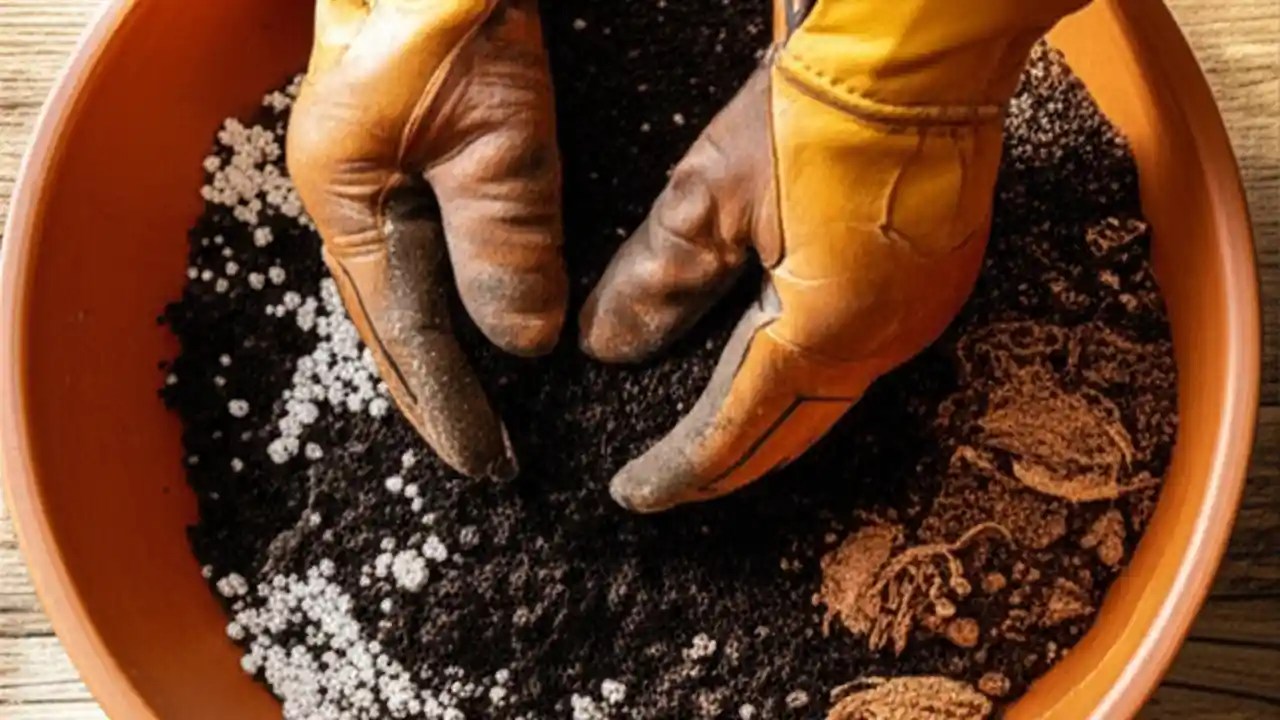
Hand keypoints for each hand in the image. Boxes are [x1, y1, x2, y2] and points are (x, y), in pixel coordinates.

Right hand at [288, 0, 566, 479]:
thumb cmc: (454, 12)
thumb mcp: (495, 138)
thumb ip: (504, 243)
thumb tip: (524, 344)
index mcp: (351, 202)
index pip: (404, 334)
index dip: (448, 402)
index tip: (485, 462)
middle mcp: (348, 198)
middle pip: (391, 320)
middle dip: (435, 392)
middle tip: (482, 456)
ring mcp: (368, 175)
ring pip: (404, 288)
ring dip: (438, 352)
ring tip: (475, 412)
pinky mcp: (403, 155)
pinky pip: (423, 248)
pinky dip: (449, 296)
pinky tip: (472, 323)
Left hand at [581, 0, 1088, 511]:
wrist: (924, 52)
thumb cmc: (821, 109)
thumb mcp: (712, 191)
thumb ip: (658, 279)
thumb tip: (610, 345)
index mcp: (823, 331)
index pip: (735, 426)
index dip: (681, 468)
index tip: (635, 493)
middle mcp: (881, 343)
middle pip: (790, 435)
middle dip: (727, 468)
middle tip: (671, 485)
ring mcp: (917, 318)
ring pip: (831, 406)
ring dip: (771, 433)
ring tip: (716, 448)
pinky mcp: (934, 288)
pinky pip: (864, 366)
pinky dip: (810, 389)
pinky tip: (783, 380)